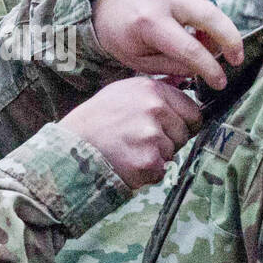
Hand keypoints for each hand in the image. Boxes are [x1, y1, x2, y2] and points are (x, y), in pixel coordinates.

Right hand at [59, 76, 201, 188]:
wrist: (69, 149)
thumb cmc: (95, 122)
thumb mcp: (122, 93)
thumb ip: (153, 96)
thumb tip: (184, 105)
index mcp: (150, 89)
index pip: (192, 110)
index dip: (183, 123)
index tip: (167, 129)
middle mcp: (154, 108)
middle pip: (185, 133)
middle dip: (169, 141)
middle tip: (138, 142)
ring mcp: (151, 135)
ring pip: (173, 153)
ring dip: (155, 157)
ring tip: (128, 150)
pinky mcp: (148, 161)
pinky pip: (161, 171)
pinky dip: (147, 173)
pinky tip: (126, 163)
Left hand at [92, 0, 242, 89]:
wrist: (109, 0)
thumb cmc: (123, 36)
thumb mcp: (139, 60)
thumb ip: (173, 66)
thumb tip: (203, 70)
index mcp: (149, 22)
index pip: (189, 48)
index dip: (209, 68)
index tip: (220, 83)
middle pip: (211, 18)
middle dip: (231, 41)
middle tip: (238, 61)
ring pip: (212, 12)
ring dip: (217, 34)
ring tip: (207, 51)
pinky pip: (207, 5)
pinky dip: (209, 22)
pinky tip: (197, 34)